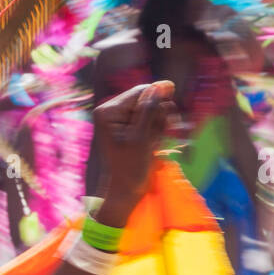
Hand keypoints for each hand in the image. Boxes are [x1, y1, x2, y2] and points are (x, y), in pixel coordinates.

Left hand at [94, 81, 174, 225]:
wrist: (126, 190)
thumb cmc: (131, 167)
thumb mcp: (142, 137)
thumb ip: (151, 109)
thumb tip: (164, 84)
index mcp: (107, 110)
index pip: (142, 92)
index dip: (160, 104)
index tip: (166, 125)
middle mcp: (111, 110)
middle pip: (148, 99)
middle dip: (158, 118)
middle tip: (155, 140)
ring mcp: (121, 117)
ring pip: (153, 109)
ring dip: (160, 126)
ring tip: (153, 145)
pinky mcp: (130, 125)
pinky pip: (152, 119)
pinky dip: (157, 131)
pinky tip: (153, 145)